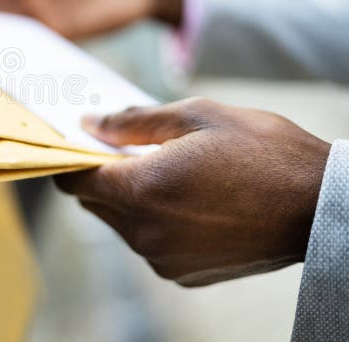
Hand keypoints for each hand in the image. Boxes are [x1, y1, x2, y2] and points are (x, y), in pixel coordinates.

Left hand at [55, 98, 329, 285]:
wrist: (320, 206)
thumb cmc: (263, 152)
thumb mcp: (195, 116)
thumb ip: (132, 122)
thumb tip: (89, 123)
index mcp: (141, 190)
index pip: (74, 181)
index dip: (69, 159)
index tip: (77, 143)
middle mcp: (144, 232)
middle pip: (94, 202)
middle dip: (103, 175)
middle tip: (130, 149)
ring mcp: (163, 258)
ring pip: (120, 222)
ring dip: (129, 198)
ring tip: (169, 172)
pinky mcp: (182, 274)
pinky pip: (148, 242)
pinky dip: (153, 221)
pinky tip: (187, 200)